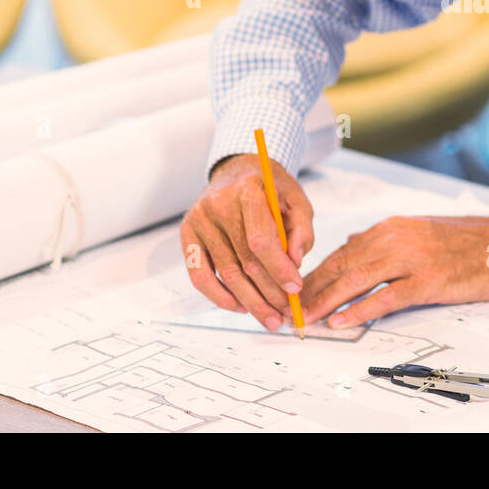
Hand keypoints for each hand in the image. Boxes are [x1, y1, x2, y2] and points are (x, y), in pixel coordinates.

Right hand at [179, 153, 314, 330]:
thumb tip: (295, 263)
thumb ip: (301, 231)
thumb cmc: (271, 189)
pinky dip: (219, 296)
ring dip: (249, 301)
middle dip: (268, 292)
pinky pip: (199, 274)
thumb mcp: (296, 201)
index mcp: (248, 190)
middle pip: (243, 261)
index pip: (260, 239)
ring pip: (225, 273)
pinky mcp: (187, 234)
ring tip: (268, 317)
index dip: (279, 268)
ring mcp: (198, 220)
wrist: (237, 171)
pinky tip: (239, 307)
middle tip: (285, 313)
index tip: (296, 288)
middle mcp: (218, 204)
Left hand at [300, 216, 488, 327]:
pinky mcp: (427, 280)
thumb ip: (386, 239)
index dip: (318, 272)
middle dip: (313, 287)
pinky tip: (341, 321)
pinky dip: (360, 310)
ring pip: (357, 280)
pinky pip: (386, 298)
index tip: (299, 288)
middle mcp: (395, 238)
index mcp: (392, 227)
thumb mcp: (421, 229)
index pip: (343, 251)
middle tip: (292, 306)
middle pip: (343, 265)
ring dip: (327, 300)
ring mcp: (411, 259)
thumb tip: (353, 245)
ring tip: (307, 316)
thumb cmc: (468, 240)